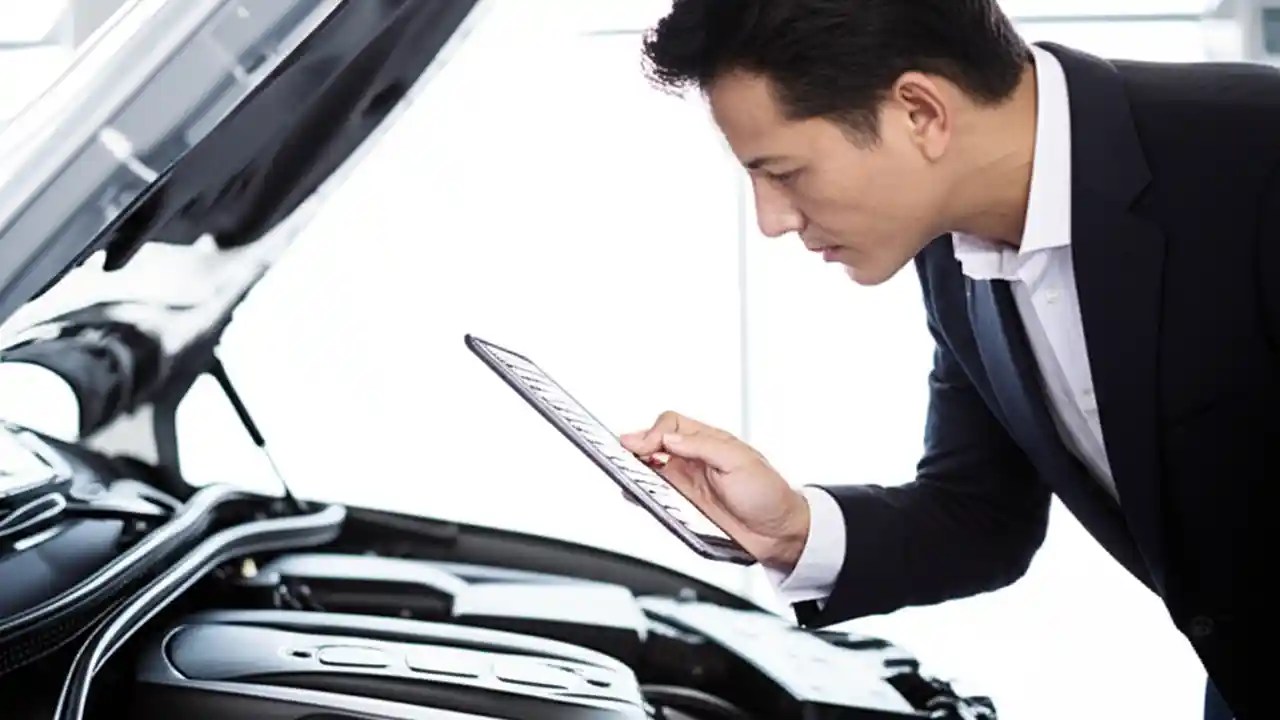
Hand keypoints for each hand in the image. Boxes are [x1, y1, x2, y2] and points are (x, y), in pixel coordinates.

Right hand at [619, 411, 810, 572]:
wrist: (779, 533)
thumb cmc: (768, 493)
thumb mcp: (739, 461)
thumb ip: (702, 445)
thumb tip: (668, 437)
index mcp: (708, 441)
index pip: (671, 424)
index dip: (654, 432)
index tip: (645, 446)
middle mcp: (694, 459)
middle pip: (654, 443)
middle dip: (636, 446)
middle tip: (621, 454)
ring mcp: (687, 483)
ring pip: (649, 469)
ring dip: (634, 469)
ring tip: (622, 472)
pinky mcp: (683, 506)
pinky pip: (654, 495)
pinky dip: (640, 492)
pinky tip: (634, 492)